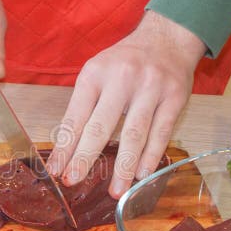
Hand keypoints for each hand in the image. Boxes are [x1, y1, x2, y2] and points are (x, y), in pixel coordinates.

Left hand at [46, 11, 206, 198]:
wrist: (167, 38)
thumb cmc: (124, 62)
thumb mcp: (96, 72)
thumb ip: (83, 106)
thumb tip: (67, 150)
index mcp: (95, 74)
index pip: (75, 117)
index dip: (64, 147)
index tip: (55, 170)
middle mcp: (121, 80)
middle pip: (100, 126)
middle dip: (85, 158)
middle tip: (73, 181)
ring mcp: (150, 88)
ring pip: (134, 134)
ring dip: (123, 166)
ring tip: (115, 191)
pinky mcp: (174, 98)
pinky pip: (161, 132)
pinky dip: (150, 156)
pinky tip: (141, 174)